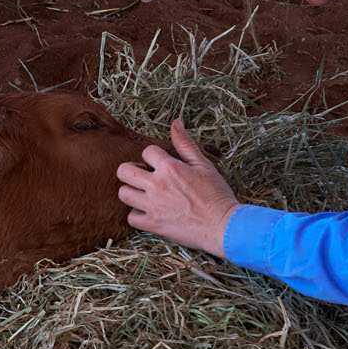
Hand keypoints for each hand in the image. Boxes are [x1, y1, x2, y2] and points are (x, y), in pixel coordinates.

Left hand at [116, 119, 237, 256]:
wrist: (223, 225)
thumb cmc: (217, 194)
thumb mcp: (203, 164)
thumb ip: (185, 144)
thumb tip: (176, 122)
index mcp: (170, 167)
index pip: (147, 151)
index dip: (153, 156)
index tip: (161, 164)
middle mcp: (156, 185)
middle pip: (124, 171)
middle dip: (131, 170)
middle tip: (143, 176)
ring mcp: (152, 206)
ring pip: (124, 194)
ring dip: (132, 192)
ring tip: (144, 194)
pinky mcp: (153, 224)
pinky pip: (131, 217)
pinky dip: (137, 215)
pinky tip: (149, 212)